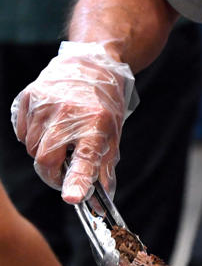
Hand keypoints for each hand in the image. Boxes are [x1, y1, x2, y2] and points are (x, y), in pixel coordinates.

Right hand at [11, 42, 134, 202]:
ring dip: (44, 153)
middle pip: (46, 160)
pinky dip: (33, 138)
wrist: (91, 64)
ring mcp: (44, 103)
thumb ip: (105, 168)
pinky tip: (48, 125)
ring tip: (60, 139)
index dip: (76, 180)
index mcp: (96, 122)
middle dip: (52, 174)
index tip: (71, 197)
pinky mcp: (28, 97)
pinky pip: (22, 134)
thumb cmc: (104, 103)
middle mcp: (68, 111)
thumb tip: (99, 201)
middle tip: (63, 172)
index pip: (85, 158)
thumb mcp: (113, 134)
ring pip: (32, 149)